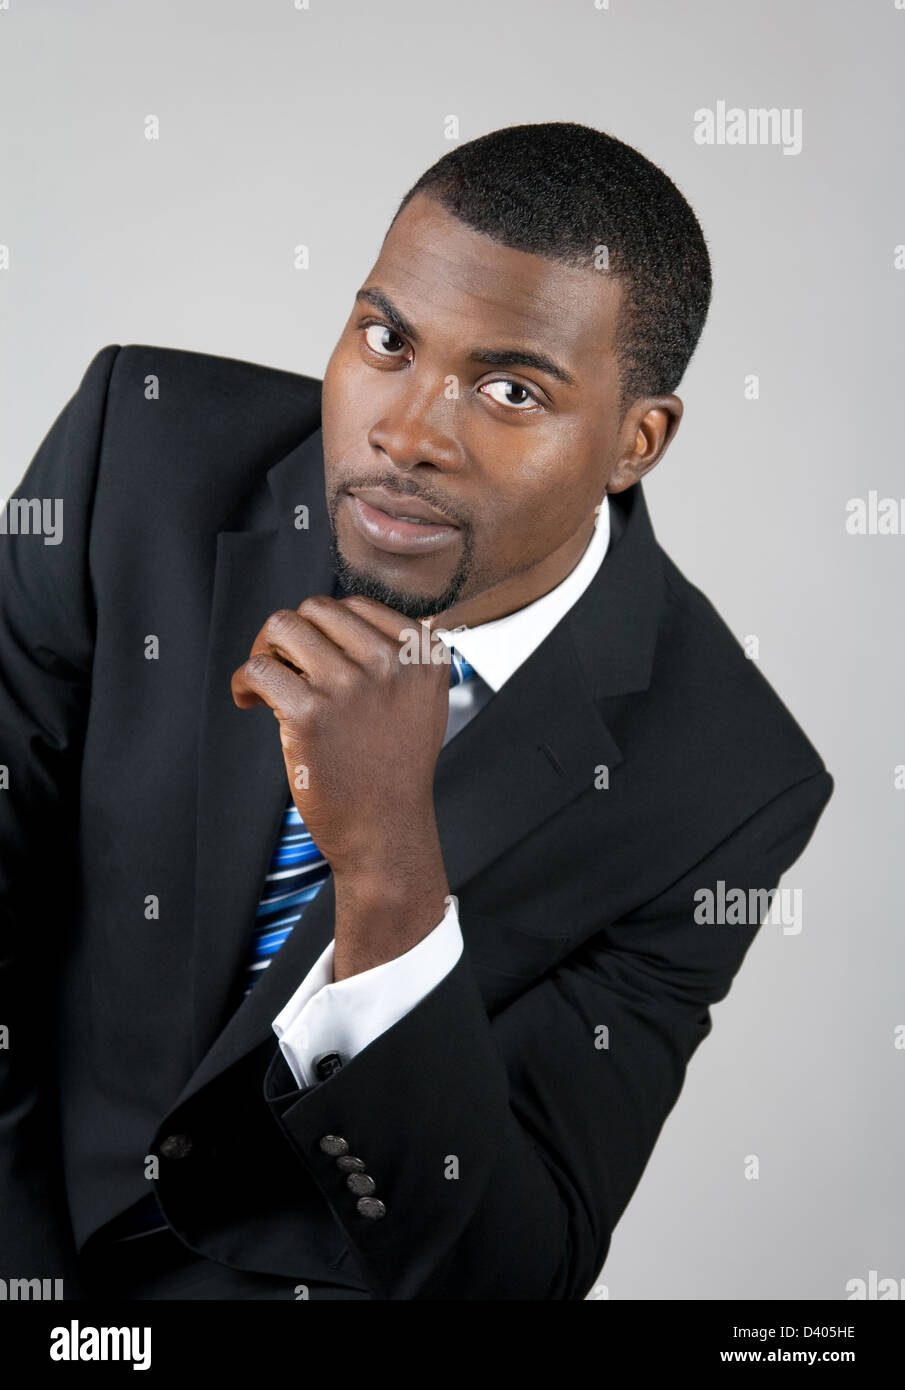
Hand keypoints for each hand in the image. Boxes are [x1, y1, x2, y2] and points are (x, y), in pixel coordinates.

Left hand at [230, 595, 452, 878]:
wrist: (386, 831)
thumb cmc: (396, 768)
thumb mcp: (423, 700)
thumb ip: (398, 655)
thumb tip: (343, 615)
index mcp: (422, 652)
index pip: (354, 606)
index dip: (325, 631)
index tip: (314, 661)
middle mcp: (391, 661)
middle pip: (315, 610)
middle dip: (292, 637)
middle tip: (283, 670)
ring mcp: (350, 684)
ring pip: (282, 627)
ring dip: (265, 651)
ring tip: (266, 685)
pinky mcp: (310, 712)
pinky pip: (259, 668)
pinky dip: (245, 682)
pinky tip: (250, 702)